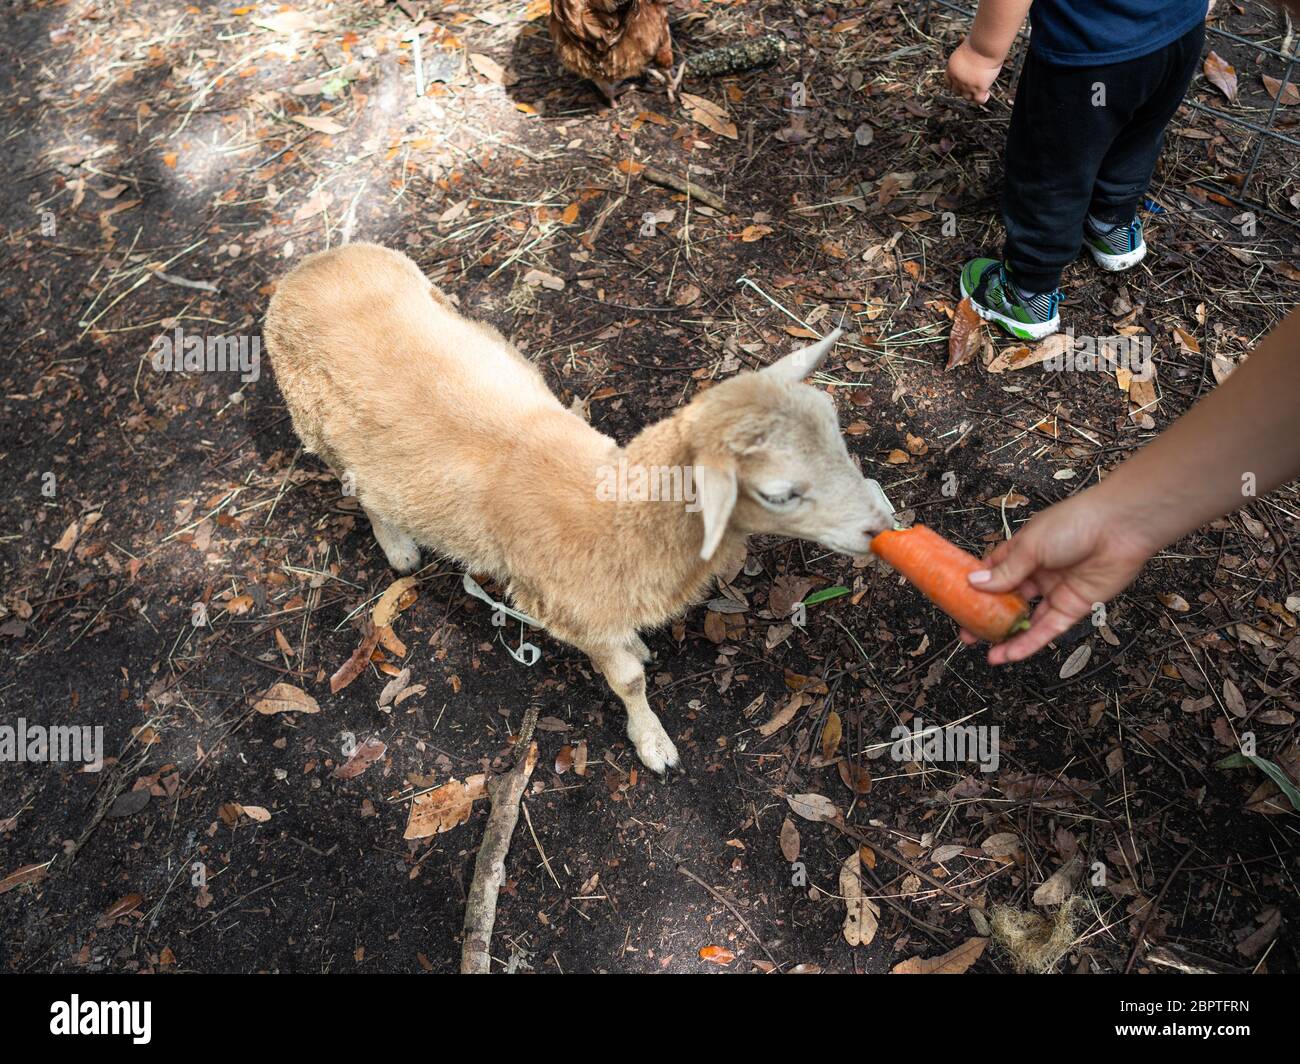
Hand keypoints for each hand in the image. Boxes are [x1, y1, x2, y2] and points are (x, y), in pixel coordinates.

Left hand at [945, 37, 1003, 103]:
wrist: (985, 46)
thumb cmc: (978, 41)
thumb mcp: (965, 48)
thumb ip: (965, 53)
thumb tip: (966, 45)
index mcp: (951, 68)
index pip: (948, 82)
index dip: (955, 83)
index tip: (961, 82)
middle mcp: (957, 79)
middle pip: (957, 91)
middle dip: (964, 89)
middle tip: (972, 85)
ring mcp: (967, 85)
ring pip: (967, 97)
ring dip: (973, 95)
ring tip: (980, 91)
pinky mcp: (979, 88)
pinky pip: (979, 100)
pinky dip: (983, 99)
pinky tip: (987, 94)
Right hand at [960, 492, 1158, 663]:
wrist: (1120, 528)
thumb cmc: (1074, 524)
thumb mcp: (1030, 546)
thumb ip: (1005, 571)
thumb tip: (975, 583)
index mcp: (1024, 551)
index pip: (994, 571)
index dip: (976, 586)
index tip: (958, 600)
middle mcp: (1038, 572)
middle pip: (1008, 599)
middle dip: (988, 616)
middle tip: (968, 633)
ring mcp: (1055, 591)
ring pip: (1027, 619)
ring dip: (1008, 636)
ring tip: (987, 651)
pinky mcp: (1074, 607)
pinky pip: (1048, 629)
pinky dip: (1029, 643)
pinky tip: (1010, 654)